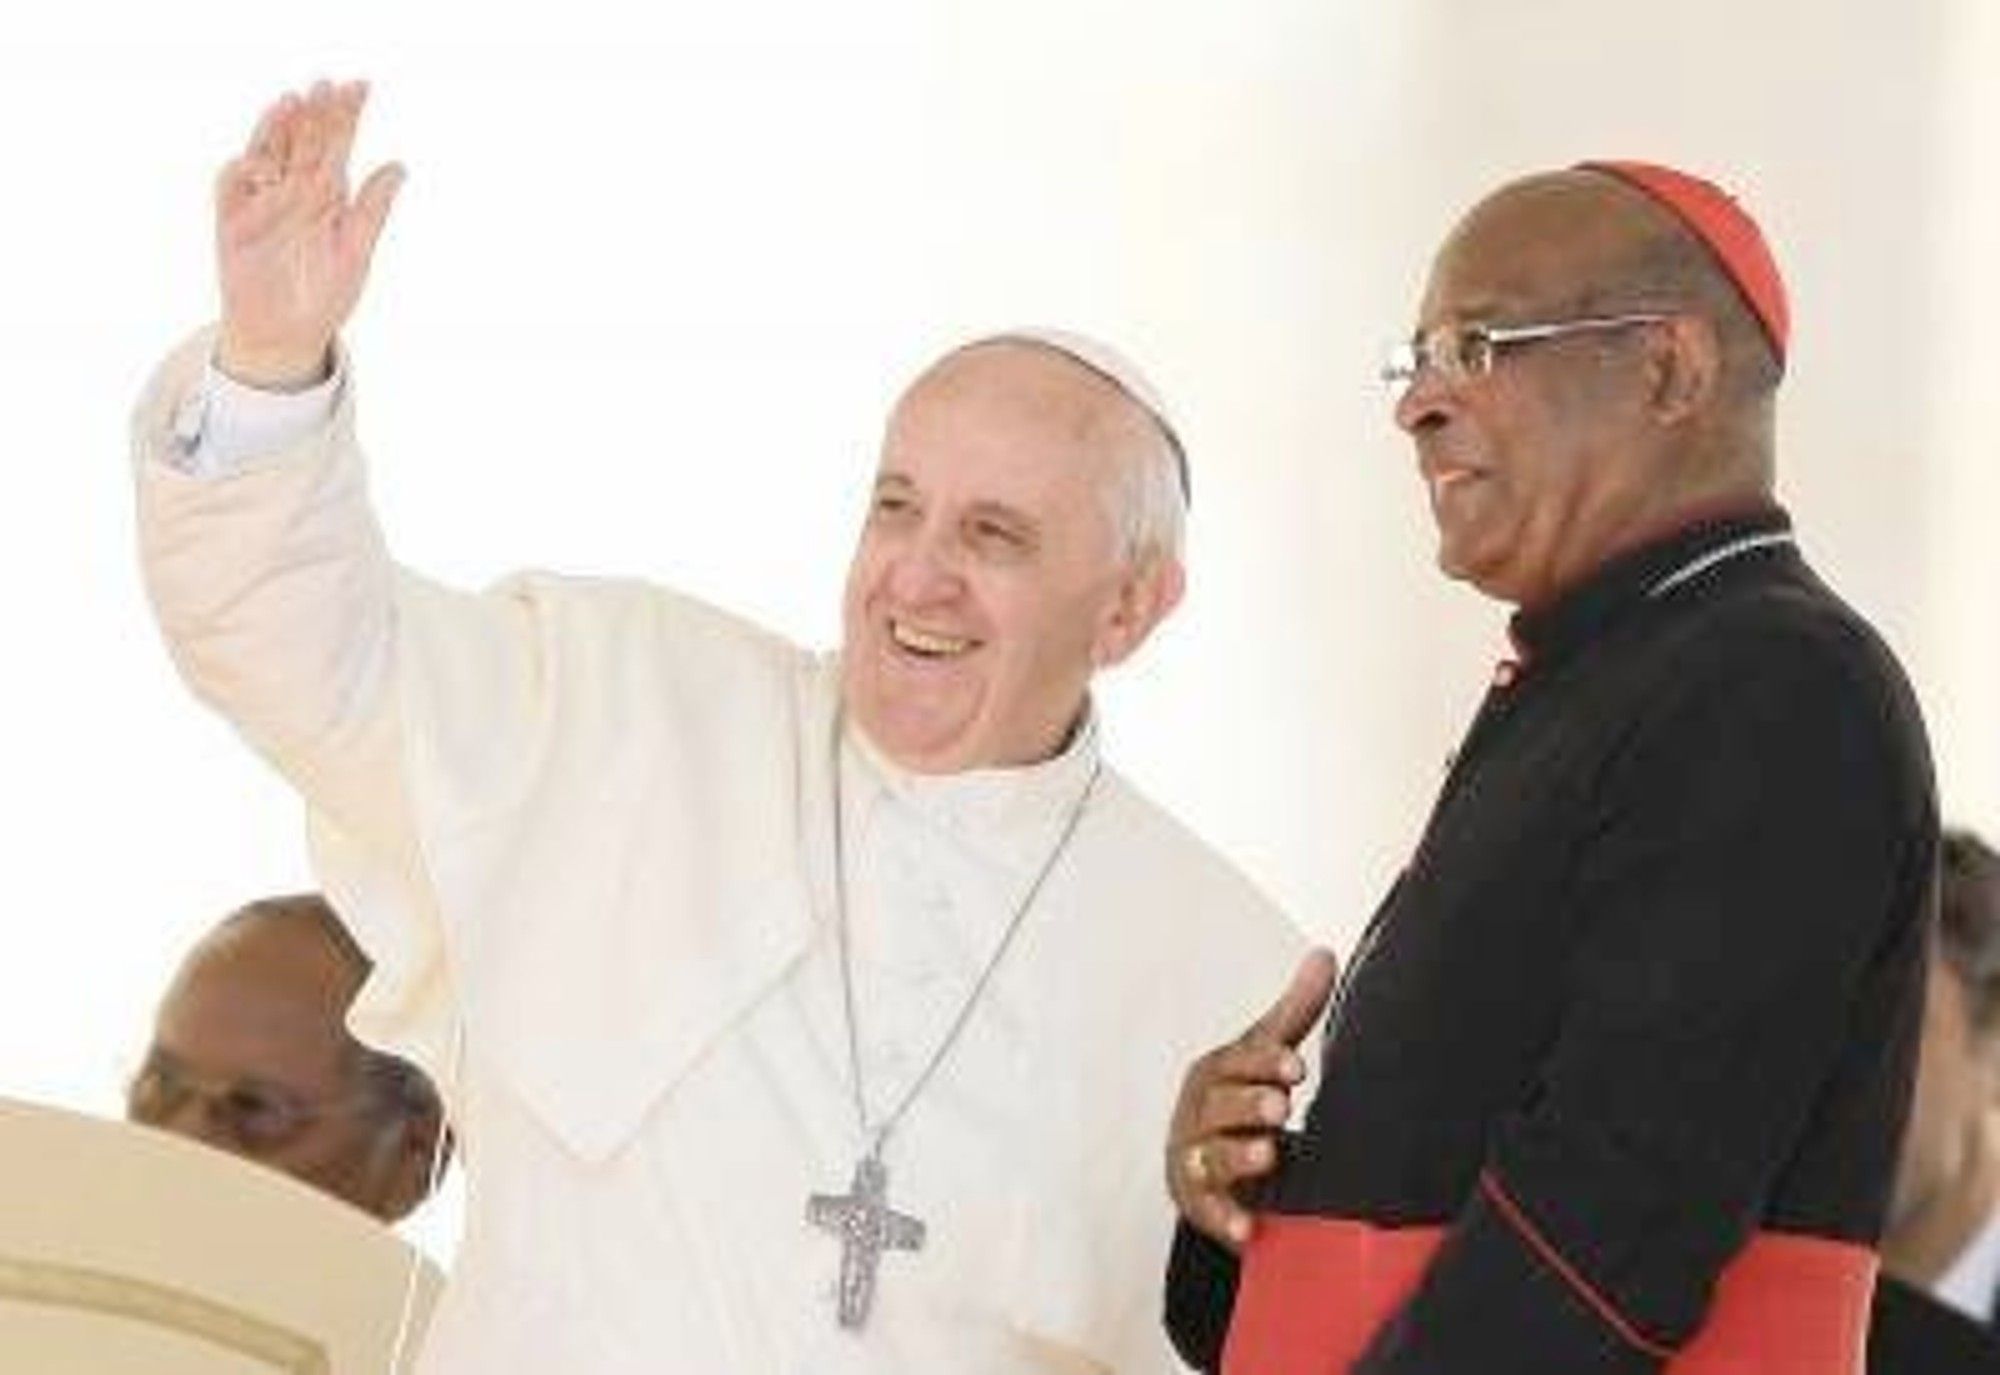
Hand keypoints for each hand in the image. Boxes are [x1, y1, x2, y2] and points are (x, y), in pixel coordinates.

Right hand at [214, 80, 403, 388]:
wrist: (288, 335)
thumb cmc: (325, 296)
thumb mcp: (357, 252)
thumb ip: (373, 210)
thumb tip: (398, 166)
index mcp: (328, 195)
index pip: (337, 145)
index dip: (347, 115)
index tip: (361, 85)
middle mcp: (293, 191)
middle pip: (302, 141)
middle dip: (314, 112)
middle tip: (326, 83)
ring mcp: (261, 202)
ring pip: (266, 152)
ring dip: (276, 127)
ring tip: (292, 102)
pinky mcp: (231, 220)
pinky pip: (233, 185)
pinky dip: (246, 171)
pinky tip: (265, 163)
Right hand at [1166, 948, 1337, 1251]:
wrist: (1204, 1170)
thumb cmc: (1237, 1106)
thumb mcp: (1263, 1058)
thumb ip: (1294, 1012)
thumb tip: (1325, 953)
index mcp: (1214, 1074)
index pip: (1236, 1063)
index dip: (1264, 1064)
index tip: (1295, 1069)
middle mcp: (1198, 1115)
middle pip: (1219, 1106)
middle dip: (1248, 1104)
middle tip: (1281, 1105)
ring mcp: (1194, 1161)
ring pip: (1210, 1156)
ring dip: (1237, 1155)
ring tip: (1268, 1154)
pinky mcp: (1199, 1205)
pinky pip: (1209, 1212)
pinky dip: (1225, 1219)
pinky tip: (1247, 1227)